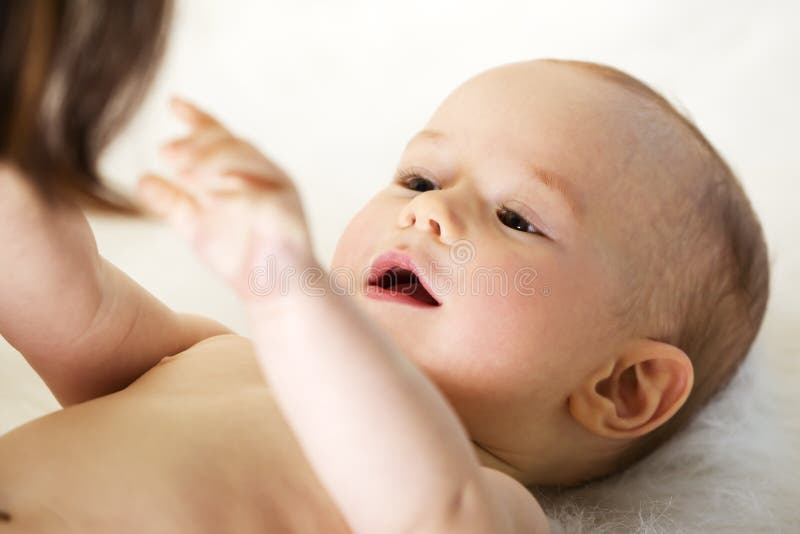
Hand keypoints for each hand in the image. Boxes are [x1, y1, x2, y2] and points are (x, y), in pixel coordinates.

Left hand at [137, 98, 312, 299]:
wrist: (273, 291)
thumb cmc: (241, 257)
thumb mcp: (195, 227)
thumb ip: (171, 203)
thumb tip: (141, 180)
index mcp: (241, 172)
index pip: (218, 138)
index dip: (198, 119)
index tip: (173, 104)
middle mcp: (262, 174)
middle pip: (231, 142)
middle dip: (199, 141)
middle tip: (165, 151)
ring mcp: (279, 188)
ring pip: (248, 158)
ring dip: (215, 159)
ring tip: (184, 170)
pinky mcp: (288, 208)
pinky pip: (264, 191)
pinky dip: (238, 188)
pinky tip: (212, 194)